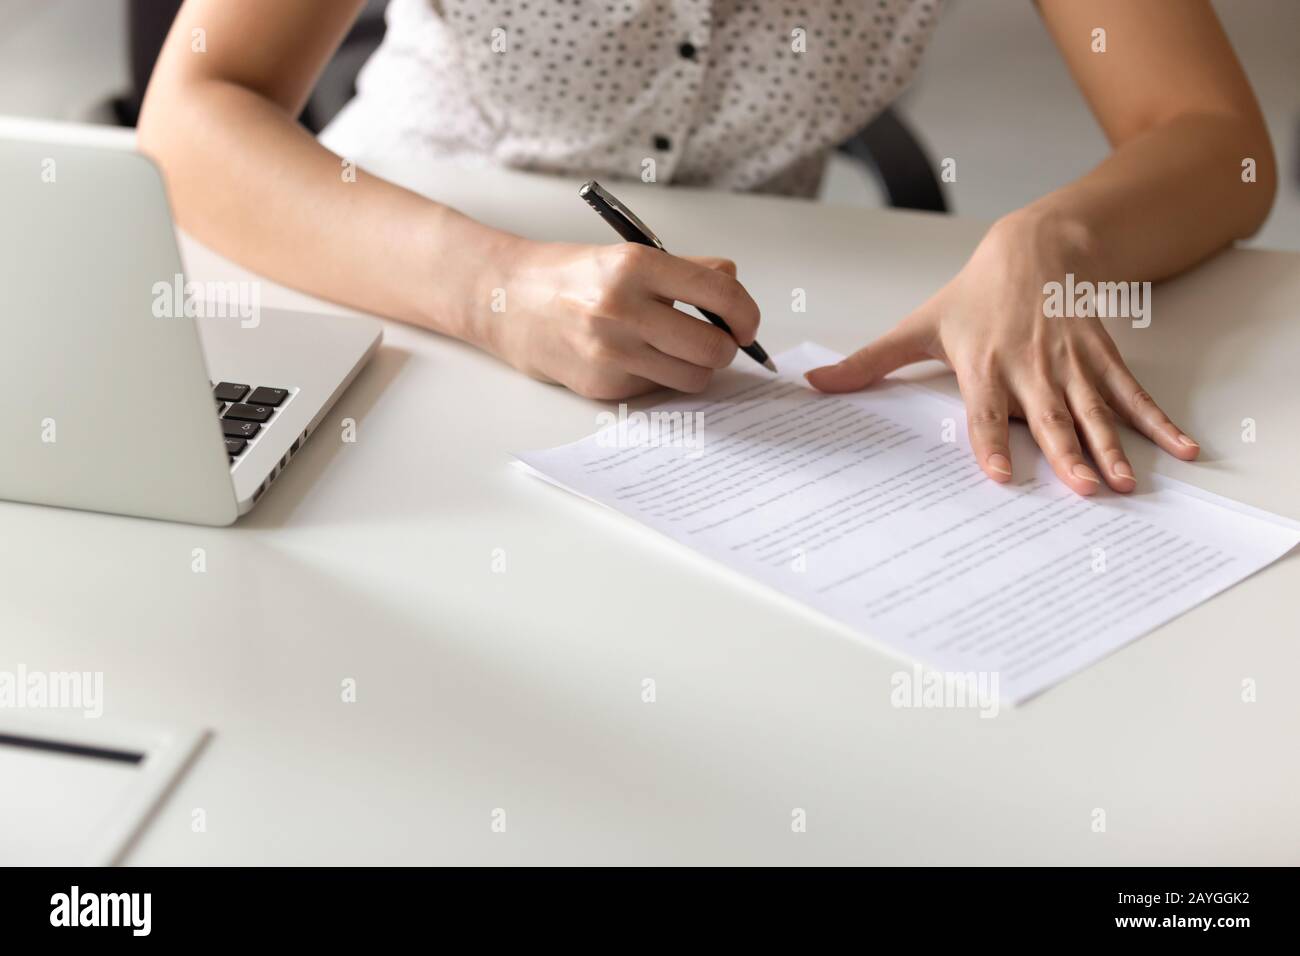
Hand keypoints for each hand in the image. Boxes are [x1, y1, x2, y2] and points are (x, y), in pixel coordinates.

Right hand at [479, 239, 759, 399]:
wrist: (507, 302)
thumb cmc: (570, 277)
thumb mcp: (627, 255)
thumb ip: (686, 269)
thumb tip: (733, 286)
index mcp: (635, 267)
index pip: (720, 294)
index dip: (746, 314)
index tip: (747, 324)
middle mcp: (623, 310)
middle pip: (713, 348)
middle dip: (725, 348)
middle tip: (718, 340)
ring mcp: (612, 353)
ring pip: (693, 377)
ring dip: (697, 367)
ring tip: (677, 349)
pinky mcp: (603, 385)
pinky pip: (659, 389)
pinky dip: (659, 376)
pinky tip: (634, 357)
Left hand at [805, 212, 1199, 494]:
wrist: (1034, 247)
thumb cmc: (973, 296)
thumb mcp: (919, 325)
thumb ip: (870, 363)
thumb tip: (815, 383)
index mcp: (984, 363)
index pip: (985, 411)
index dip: (990, 443)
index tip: (1000, 476)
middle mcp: (1030, 366)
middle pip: (1048, 417)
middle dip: (1066, 453)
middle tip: (1082, 489)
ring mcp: (1070, 361)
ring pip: (1092, 409)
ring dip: (1111, 446)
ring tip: (1123, 483)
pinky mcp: (1100, 356)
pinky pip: (1130, 393)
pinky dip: (1155, 421)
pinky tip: (1180, 449)